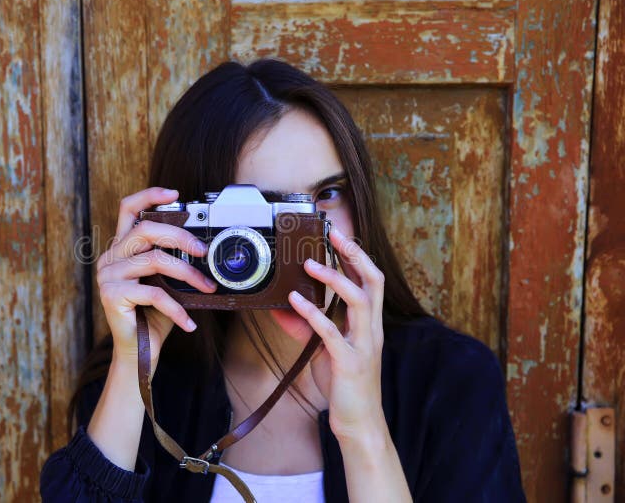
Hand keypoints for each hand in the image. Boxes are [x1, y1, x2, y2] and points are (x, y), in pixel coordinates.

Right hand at [96, 187, 216, 376]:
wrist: (138, 352)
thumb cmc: (154, 316)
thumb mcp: (168, 282)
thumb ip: (174, 261)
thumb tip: (204, 247)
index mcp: (122, 248)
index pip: (128, 209)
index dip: (149, 196)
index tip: (175, 193)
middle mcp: (111, 257)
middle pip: (145, 229)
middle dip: (179, 236)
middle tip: (203, 250)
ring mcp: (107, 275)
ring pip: (154, 261)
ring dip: (187, 275)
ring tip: (206, 287)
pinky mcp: (111, 295)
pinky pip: (153, 293)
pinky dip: (176, 308)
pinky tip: (189, 322)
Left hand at [269, 226, 385, 439]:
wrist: (359, 423)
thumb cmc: (344, 385)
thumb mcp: (324, 351)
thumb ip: (307, 327)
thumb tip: (283, 307)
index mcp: (370, 324)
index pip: (371, 281)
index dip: (357, 256)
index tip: (340, 236)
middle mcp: (371, 329)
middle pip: (374, 281)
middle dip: (356, 254)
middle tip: (335, 234)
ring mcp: (363, 345)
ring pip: (358, 299)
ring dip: (334, 278)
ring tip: (309, 264)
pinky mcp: (349, 362)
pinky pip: (331, 331)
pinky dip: (312, 313)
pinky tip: (294, 300)